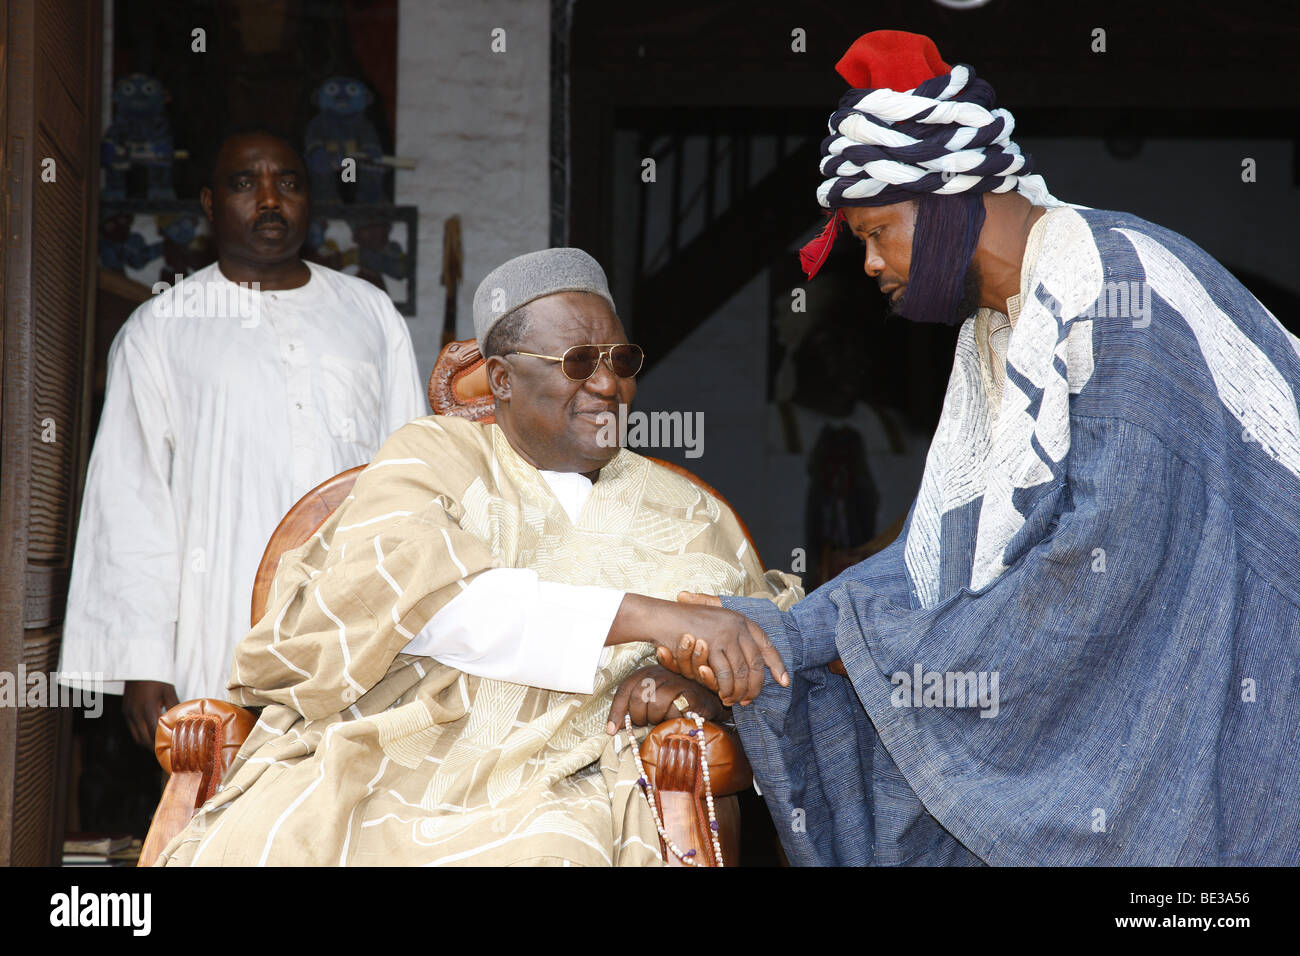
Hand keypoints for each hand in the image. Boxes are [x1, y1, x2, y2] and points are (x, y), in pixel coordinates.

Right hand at [122, 680, 178, 748]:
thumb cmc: (157, 678)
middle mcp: (135, 713)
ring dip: (146, 743)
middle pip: (143, 739)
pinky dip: (140, 735)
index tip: (170, 750)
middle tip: (165, 752)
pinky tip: (150, 735)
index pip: (154, 733)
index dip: (162, 743)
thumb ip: (174, 709)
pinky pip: (132, 729)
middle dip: (154, 748)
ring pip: (136, 737)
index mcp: (148, 708)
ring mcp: (128, 713)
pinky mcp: (125, 711)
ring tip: (159, 746)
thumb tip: (181, 723)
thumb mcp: (169, 692)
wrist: (139, 667)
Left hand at [606, 665, 725, 733]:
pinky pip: (673, 708)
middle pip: (638, 695)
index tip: (612, 730)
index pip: (625, 689)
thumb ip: (635, 709)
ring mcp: (677, 681)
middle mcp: (660, 673)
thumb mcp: (652, 704)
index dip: (617, 711)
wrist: (708, 705)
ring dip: (655, 718)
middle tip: (644, 724)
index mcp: (647, 673)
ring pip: (655, 702)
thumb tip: (613, 728)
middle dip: (637, 716)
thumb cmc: (676, 706)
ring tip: (660, 721)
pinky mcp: (690, 693)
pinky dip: (669, 719)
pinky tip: (672, 721)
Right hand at [658, 591, 785, 706]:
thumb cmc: (685, 621)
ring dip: (740, 691)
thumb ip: (732, 637)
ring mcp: (726, 634)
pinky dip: (726, 689)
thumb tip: (748, 659)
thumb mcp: (715, 623)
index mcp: (741, 620)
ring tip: (736, 701)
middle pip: (756, 663)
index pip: (767, 645)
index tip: (784, 681)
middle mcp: (738, 626)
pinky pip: (725, 674)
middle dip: (756, 686)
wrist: (663, 616)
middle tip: (750, 700)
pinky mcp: (713, 645)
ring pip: (742, 672)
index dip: (777, 665)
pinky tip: (724, 696)